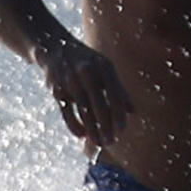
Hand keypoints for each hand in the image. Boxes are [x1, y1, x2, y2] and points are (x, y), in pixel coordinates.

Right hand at [40, 36, 134, 150]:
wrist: (56, 48)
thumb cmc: (88, 62)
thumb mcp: (105, 70)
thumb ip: (119, 89)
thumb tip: (133, 111)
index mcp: (103, 66)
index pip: (114, 94)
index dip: (118, 113)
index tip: (121, 129)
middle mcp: (87, 71)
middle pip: (99, 104)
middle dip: (105, 125)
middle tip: (111, 141)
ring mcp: (70, 80)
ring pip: (83, 111)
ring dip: (92, 130)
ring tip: (99, 143)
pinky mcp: (57, 90)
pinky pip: (67, 113)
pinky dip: (75, 126)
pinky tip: (82, 135)